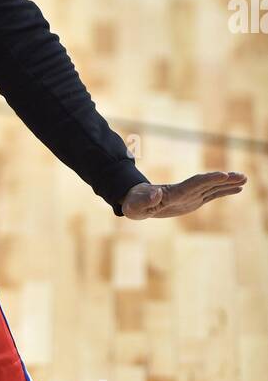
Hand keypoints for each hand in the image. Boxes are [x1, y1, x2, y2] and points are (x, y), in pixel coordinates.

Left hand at [122, 170, 246, 218]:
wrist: (137, 200)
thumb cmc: (135, 203)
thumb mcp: (136, 205)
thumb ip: (146, 200)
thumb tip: (157, 194)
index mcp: (173, 192)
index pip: (194, 184)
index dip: (208, 179)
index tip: (223, 175)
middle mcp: (185, 191)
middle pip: (207, 182)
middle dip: (224, 179)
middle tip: (242, 176)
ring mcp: (190, 195)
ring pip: (212, 187)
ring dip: (228, 183)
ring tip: (245, 179)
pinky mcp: (193, 200)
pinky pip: (211, 194)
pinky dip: (224, 191)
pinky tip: (238, 188)